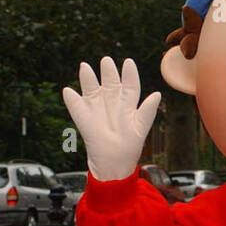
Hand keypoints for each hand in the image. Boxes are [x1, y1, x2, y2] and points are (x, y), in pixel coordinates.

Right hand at [62, 56, 160, 182]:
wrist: (113, 164)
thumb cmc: (130, 147)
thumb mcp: (141, 129)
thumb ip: (148, 112)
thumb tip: (157, 94)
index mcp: (128, 104)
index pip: (130, 85)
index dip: (129, 73)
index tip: (128, 62)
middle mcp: (112, 102)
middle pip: (110, 82)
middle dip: (108, 71)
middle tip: (106, 61)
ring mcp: (96, 108)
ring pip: (91, 88)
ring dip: (88, 78)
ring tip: (85, 67)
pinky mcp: (83, 117)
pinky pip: (76, 105)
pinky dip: (71, 99)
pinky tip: (69, 92)